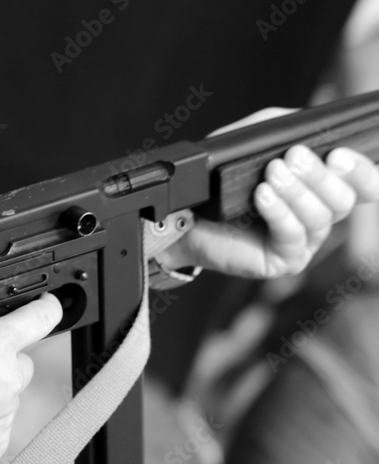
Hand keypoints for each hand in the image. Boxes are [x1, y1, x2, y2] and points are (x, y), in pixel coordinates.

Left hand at [157, 108, 378, 278]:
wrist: (183, 216)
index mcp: (321, 188)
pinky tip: (263, 197)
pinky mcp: (284, 259)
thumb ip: (285, 126)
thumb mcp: (253, 141)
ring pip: (321, 216)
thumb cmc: (218, 181)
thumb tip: (310, 124)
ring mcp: (304, 240)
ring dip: (297, 192)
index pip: (364, 183)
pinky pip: (293, 235)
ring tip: (271, 175)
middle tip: (294, 157)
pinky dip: (280, 212)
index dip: (360, 170)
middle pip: (344, 198)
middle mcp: (318, 214)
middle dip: (320, 175)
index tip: (339, 154)